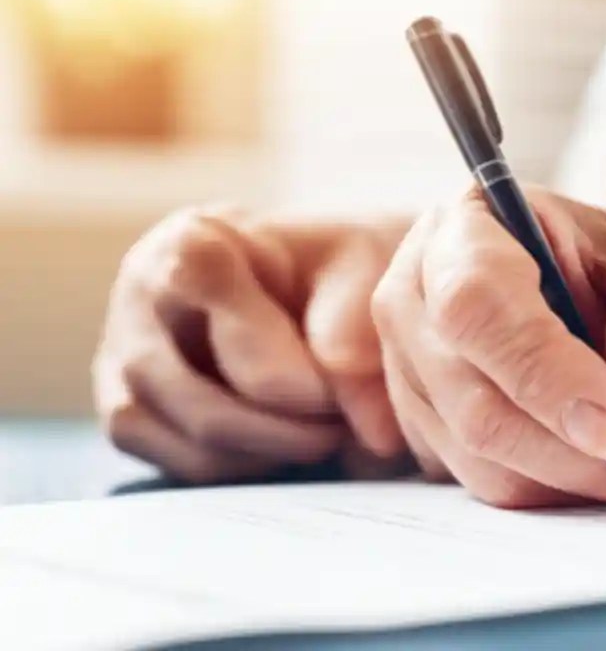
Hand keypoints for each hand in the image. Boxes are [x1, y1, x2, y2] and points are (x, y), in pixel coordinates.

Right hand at [94, 207, 412, 482]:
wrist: (308, 266)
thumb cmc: (331, 261)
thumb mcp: (363, 266)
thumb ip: (358, 333)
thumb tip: (375, 432)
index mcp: (190, 247)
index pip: (232, 338)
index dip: (295, 383)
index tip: (338, 392)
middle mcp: (139, 302)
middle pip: (204, 410)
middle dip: (288, 434)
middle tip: (344, 426)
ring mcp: (122, 359)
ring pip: (190, 446)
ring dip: (270, 453)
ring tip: (324, 426)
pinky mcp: (131, 410)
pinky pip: (182, 467)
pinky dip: (246, 465)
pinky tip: (286, 437)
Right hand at [372, 186, 605, 507]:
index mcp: (467, 227)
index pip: (477, 302)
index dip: (539, 370)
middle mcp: (418, 297)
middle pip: (472, 397)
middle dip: (571, 449)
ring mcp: (414, 370)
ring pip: (480, 453)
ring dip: (574, 478)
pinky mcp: (431, 428)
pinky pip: (489, 482)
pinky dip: (560, 490)